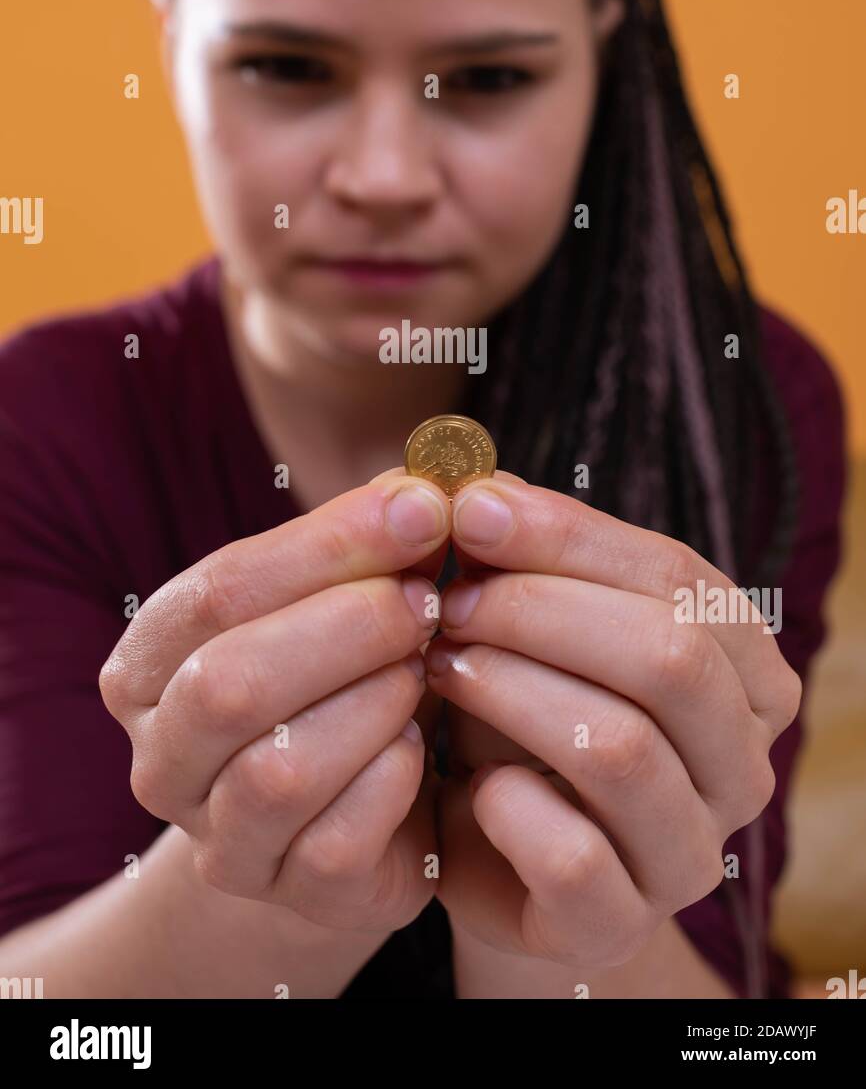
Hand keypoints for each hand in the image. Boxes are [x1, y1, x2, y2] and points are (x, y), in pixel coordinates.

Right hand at [99, 471, 450, 933]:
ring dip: (372, 703)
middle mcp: (161, 757)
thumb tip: (426, 485)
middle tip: (428, 597)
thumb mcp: (344, 601)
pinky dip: (394, 780)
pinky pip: (338, 841)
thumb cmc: (348, 681)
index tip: (422, 507)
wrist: (360, 811)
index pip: (220, 589)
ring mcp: (217, 838)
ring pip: (278, 770)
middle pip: (231, 682)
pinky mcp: (288, 893)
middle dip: (347, 627)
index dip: (329, 543)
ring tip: (423, 669)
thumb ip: (372, 542)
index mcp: (152, 664)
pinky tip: (420, 746)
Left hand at [424, 477, 801, 965]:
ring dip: (511, 689)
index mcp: (744, 673)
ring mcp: (688, 852)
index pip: (680, 578)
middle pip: (667, 656)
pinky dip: (505, 805)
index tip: (473, 509)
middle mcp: (741, 765)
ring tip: (441, 666)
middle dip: (540, 610)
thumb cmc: (521, 715)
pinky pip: (573, 854)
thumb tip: (475, 482)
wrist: (493, 852)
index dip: (570, 535)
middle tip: (449, 600)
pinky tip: (468, 783)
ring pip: (621, 748)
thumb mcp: (529, 624)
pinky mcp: (619, 922)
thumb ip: (520, 554)